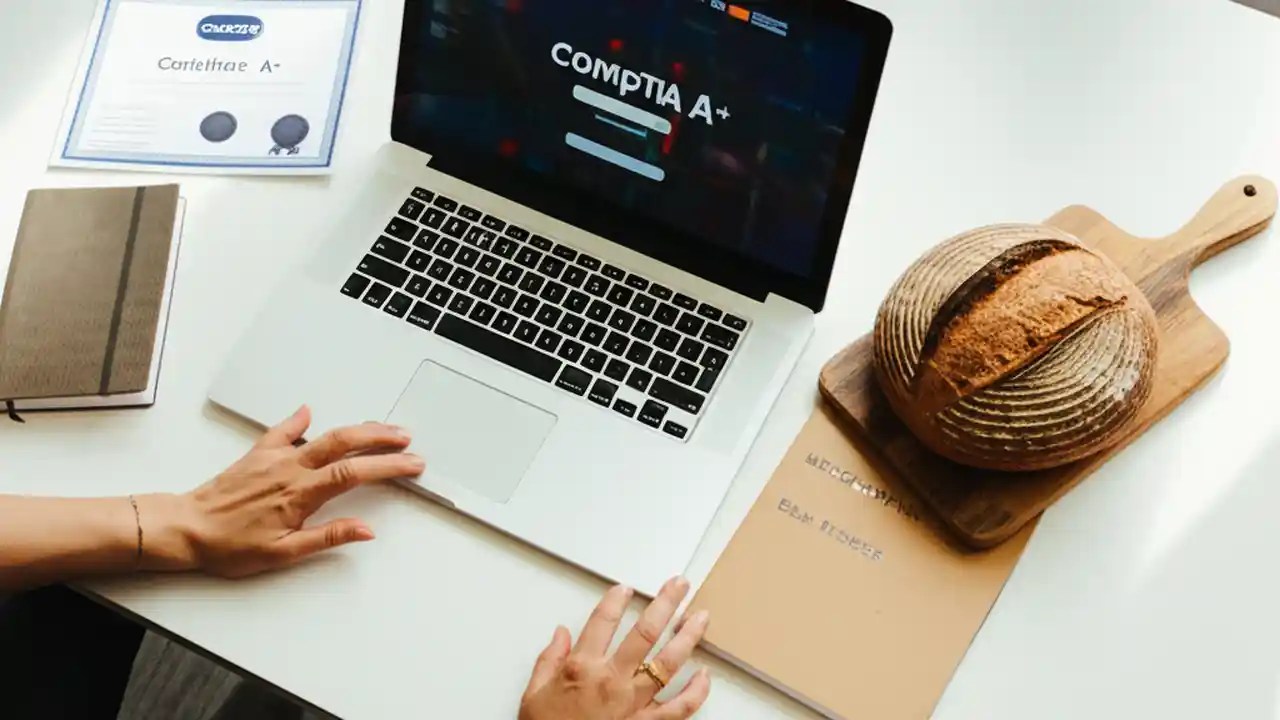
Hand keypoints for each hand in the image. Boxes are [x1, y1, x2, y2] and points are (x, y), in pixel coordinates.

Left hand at [142, 405, 423, 577]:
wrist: (185, 529)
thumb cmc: (229, 546)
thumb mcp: (283, 553)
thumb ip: (328, 537)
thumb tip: (364, 530)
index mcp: (300, 494)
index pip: (356, 472)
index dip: (389, 465)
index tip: (412, 464)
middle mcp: (290, 469)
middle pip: (346, 443)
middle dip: (381, 438)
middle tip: (406, 439)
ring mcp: (274, 457)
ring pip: (323, 434)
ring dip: (355, 428)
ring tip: (379, 428)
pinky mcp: (257, 454)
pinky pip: (282, 431)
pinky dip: (299, 419)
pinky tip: (310, 411)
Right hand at [519, 577, 711, 719]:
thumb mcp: (533, 694)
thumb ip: (548, 660)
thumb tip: (561, 634)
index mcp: (582, 668)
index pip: (603, 622)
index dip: (615, 600)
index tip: (625, 589)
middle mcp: (612, 681)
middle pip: (646, 633)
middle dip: (666, 604)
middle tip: (679, 585)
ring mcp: (633, 703)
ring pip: (669, 663)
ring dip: (688, 637)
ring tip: (700, 617)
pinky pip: (679, 708)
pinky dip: (696, 691)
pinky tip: (704, 675)